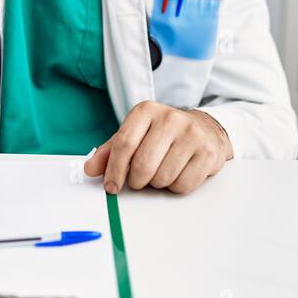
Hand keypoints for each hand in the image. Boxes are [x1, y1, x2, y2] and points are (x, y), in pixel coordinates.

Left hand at [83, 102, 232, 195]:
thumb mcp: (135, 135)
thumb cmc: (164, 135)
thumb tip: (91, 168)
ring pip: (162, 178)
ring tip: (163, 170)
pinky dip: (176, 186)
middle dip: (138, 180)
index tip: (111, 186)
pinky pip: (182, 185)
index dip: (114, 170)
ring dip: (158, 183)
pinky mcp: (207, 152)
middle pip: (143, 165)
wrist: (205, 129)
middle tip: (140, 179)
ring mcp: (191, 134)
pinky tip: (179, 172)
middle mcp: (170, 118)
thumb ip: (110, 151)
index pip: (124, 144)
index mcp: (146, 111)